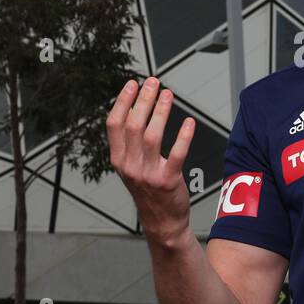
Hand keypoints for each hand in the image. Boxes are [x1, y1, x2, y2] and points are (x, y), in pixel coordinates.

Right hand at [106, 76, 195, 241]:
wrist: (161, 222)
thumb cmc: (148, 190)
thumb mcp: (131, 166)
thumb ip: (130, 141)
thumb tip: (134, 107)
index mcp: (118, 159)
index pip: (114, 124)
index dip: (122, 101)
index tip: (132, 84)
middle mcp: (129, 166)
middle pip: (133, 125)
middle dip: (143, 100)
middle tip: (153, 82)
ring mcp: (148, 174)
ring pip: (152, 136)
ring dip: (160, 112)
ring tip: (168, 94)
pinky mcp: (168, 181)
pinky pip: (177, 155)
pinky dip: (183, 136)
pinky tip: (189, 122)